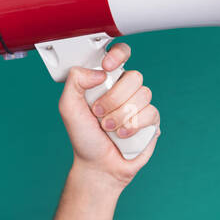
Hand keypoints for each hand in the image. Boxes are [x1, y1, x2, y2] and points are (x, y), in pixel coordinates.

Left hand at [58, 41, 159, 188]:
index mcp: (107, 80)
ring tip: (109, 128)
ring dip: (121, 116)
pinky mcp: (151, 121)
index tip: (107, 67)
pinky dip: (133, 127)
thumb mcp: (68, 107)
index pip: (121, 54)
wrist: (98, 165)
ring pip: (143, 95)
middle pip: (134, 76)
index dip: (118, 55)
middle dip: (114, 98)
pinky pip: (151, 113)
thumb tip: (100, 72)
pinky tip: (123, 135)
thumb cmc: (83, 136)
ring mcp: (140, 104)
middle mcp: (125, 89)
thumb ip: (75, 81)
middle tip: (99, 113)